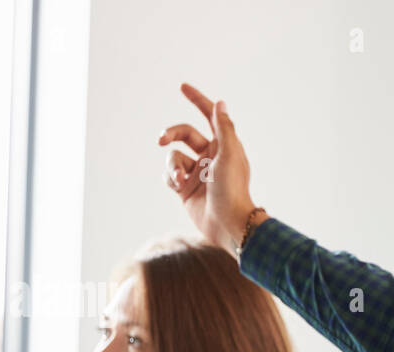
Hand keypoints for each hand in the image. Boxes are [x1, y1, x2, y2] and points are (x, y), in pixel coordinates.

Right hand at [159, 84, 259, 252]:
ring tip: (180, 180)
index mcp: (224, 145)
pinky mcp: (186, 188)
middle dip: (170, 134)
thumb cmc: (233, 188)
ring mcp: (197, 172)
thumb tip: (220, 102)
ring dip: (173, 166)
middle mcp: (210, 156)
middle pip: (183, 133)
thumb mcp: (229, 153)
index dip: (198, 100)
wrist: (227, 223)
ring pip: (173, 156)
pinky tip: (178, 187)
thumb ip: (224, 127)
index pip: (209, 116)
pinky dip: (171, 178)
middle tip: (161, 139)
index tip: (182, 87)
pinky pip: (170, 175)